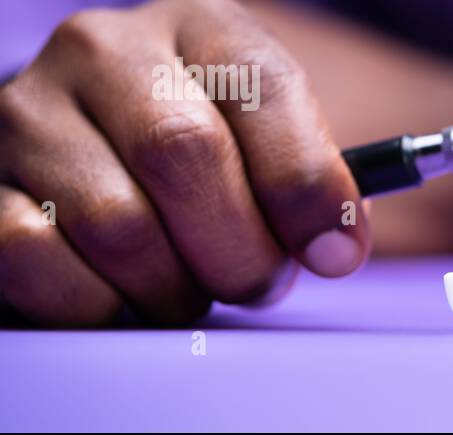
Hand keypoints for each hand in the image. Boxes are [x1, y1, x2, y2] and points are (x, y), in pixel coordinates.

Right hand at [0, 0, 370, 326]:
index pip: (263, 87)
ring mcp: (29, 111)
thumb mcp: (271, 145)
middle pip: (183, 154)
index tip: (335, 254)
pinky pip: (39, 258)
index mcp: (199, 27)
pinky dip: (98, 302)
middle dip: (239, 249)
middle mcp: (104, 50)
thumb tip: (336, 247)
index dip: (309, 186)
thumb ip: (313, 184)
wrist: (101, 157)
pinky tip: (123, 294)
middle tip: (258, 284)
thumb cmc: (212, 162)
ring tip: (191, 288)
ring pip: (115, 222)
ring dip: (173, 285)